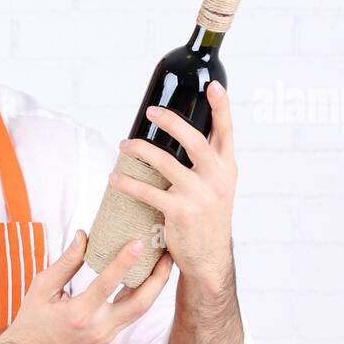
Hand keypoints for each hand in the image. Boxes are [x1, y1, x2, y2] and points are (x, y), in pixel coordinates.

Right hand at [0, 230, 172, 343]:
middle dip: (158, 278)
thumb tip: (84, 236)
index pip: (107, 284)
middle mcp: (98, 328)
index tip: (139, 242)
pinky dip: (139, 296)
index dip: (125, 261)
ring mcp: (106, 336)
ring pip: (140, 310)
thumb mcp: (42, 288)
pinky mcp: (108, 339)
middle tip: (168, 254)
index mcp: (78, 314)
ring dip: (154, 287)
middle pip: (140, 303)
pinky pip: (130, 316)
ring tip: (164, 263)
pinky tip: (145, 279)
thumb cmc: (31, 322)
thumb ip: (66, 262)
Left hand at [109, 79, 236, 289]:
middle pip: (193, 139)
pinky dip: (128, 183)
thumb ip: (207, 164)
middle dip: (170, 122)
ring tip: (123, 146)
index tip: (212, 85)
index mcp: (228, 168)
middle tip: (149, 113)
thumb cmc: (207, 219)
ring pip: (165, 162)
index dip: (222, 107)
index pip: (227, 131)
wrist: (208, 257)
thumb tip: (181, 137)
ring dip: (139, 150)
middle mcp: (218, 178)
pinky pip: (148, 191)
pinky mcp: (181, 212)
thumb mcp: (217, 188)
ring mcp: (200, 195)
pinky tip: (115, 178)